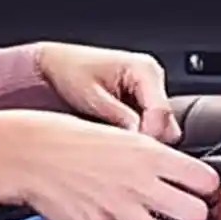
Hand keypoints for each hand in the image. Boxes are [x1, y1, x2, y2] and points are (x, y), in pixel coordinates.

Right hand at [0, 110, 218, 219]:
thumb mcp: (122, 136)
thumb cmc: (72, 140)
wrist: (29, 153)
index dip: (206, 191)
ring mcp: (120, 208)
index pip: (207, 180)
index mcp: (151, 153)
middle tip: (179, 215)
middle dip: (192, 219)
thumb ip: (154, 157)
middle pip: (196, 215)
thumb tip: (181, 176)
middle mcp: (141, 181)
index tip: (198, 193)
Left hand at [36, 42, 181, 143]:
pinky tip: (114, 137)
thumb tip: (138, 139)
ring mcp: (148, 92)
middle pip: (166, 124)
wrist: (54, 66)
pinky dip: (134, 137)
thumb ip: (119, 117)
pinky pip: (148, 128)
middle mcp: (152, 79)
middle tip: (118, 149)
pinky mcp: (141, 104)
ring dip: (140, 140)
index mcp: (145, 69)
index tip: (128, 153)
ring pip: (160, 129)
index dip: (147, 137)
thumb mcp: (91, 96)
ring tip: (112, 141)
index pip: (161, 112)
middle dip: (145, 141)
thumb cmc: (68, 71)